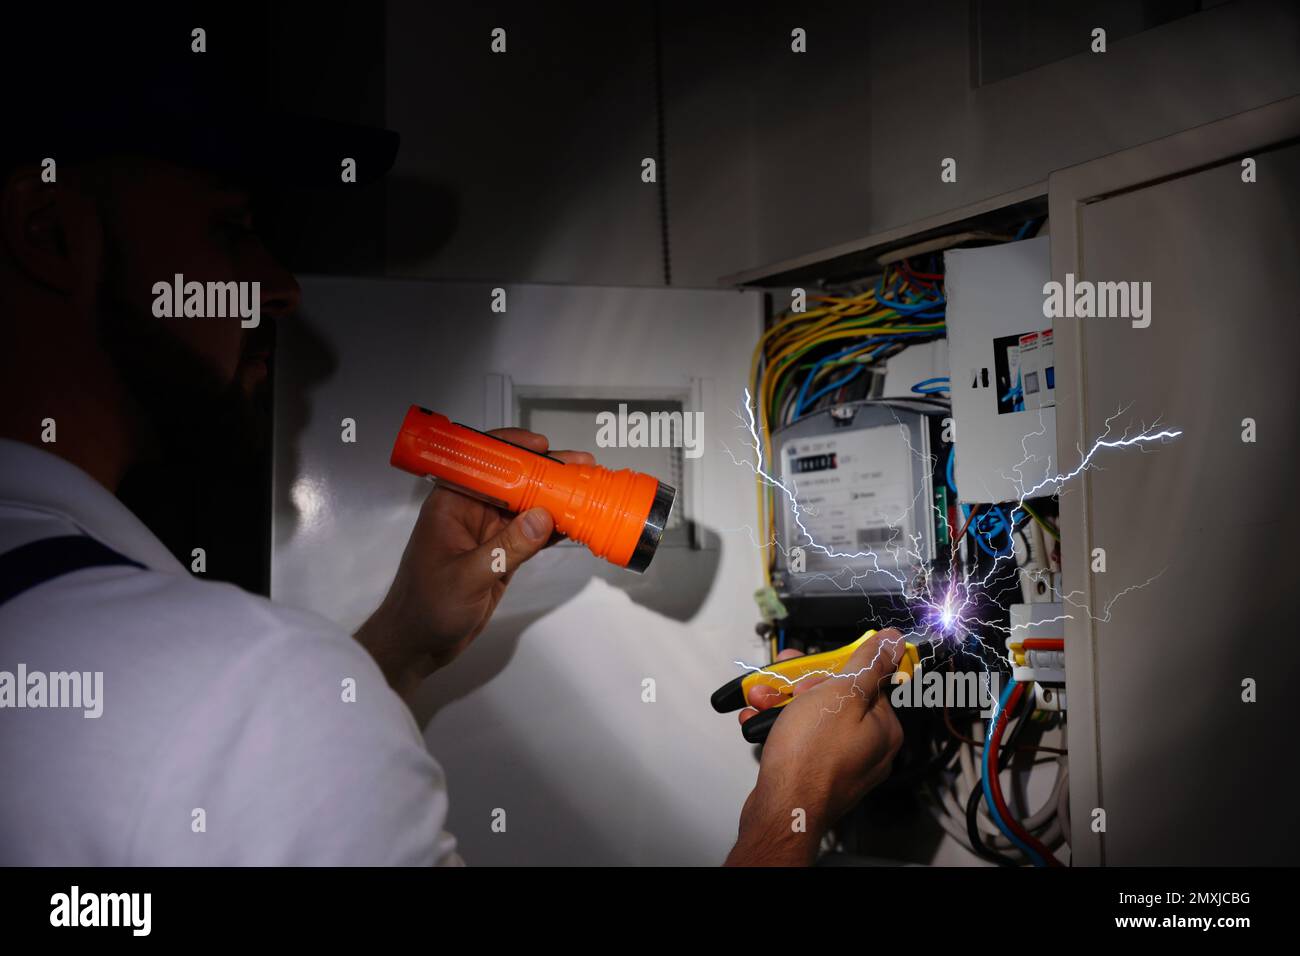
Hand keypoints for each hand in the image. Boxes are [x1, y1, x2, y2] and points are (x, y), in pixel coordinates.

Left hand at [356, 428, 593, 699]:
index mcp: (452, 503)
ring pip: (528, 504)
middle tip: (584, 465)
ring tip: (590, 486)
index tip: (544, 446)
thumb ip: (506, 548)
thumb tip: (544, 516)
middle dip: (547, 471)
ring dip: (557, 497)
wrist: (418, 645)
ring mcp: (489, 532)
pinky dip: (555, 527)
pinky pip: (533, 533)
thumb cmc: (427, 607)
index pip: (482, 463)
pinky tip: (580, 520)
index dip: (512, 448)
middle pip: (513, 480)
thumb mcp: (468, 577)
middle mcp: (472, 510)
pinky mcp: (502, 554)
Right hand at [724, 629, 905, 865]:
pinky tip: (758, 723)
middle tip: (776, 686)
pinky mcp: (816, 775)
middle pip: (834, 698)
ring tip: (759, 703)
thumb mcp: (840, 695)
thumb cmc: (811, 756)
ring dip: (782, 704)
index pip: (862, 680)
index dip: (829, 668)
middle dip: (798, 687)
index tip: (804, 665)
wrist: (782, 810)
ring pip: (813, 717)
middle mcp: (868, 746)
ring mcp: (842, 763)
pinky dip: (778, 728)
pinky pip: (801, 740)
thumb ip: (868, 665)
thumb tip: (892, 640)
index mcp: (884, 727)